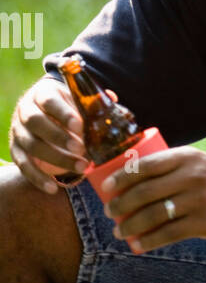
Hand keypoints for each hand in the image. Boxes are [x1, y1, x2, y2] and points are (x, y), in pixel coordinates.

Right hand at [9, 77, 89, 192]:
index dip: (62, 113)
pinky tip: (53, 189)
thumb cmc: (69, 108)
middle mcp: (26, 111)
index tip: (79, 125)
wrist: (46, 115)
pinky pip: (23, 165)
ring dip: (56, 159)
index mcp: (42, 94)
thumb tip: (112, 99)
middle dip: (58, 136)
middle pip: (35, 122)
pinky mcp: (16, 150)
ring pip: (31, 145)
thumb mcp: (78, 101)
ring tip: (82, 167)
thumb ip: (93, 103)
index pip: (49, 100)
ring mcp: (19, 132)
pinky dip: (37, 178)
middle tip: (82, 148)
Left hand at [102, 147, 205, 251]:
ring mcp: (198, 200)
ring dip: (130, 225)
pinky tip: (137, 244)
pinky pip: (169, 233)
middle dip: (120, 204)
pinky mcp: (205, 222)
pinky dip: (148, 241)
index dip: (121, 177)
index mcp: (186, 157)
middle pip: (144, 192)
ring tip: (119, 231)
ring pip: (153, 214)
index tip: (106, 187)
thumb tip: (132, 180)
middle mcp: (191, 176)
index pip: (145, 165)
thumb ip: (173, 168)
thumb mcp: (200, 163)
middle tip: (109, 212)